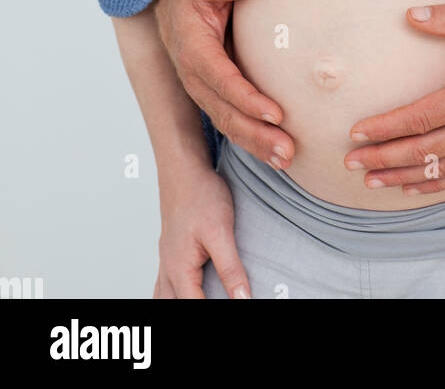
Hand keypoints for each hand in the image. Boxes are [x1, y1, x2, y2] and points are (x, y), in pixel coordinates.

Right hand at [153, 0, 292, 170]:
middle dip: (257, 134)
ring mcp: (204, 93)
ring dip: (258, 145)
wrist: (174, 12)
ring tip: (286, 158)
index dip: (248, 99)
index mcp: (195, 52)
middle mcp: (196, 79)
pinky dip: (253, 142)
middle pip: (227, 113)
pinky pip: (232, 125)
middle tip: (287, 148)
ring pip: (230, 126)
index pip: (223, 80)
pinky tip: (276, 155)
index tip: (276, 113)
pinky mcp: (214, 99)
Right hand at [154, 160, 250, 298]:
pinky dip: (171, 297)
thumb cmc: (200, 195)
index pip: (193, 308)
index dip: (214, 313)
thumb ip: (231, 268)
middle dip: (190, 311)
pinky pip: (164, 285)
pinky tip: (181, 294)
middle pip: (173, 306)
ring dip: (177, 305)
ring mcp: (167, 261)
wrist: (184, 169)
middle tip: (217, 305)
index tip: (237, 307)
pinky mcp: (171, 251)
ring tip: (199, 301)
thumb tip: (243, 299)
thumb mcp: (221, 232)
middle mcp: (168, 269)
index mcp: (179, 270)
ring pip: (164, 298)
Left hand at [345, 3, 444, 193]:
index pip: (420, 117)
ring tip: (372, 179)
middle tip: (351, 162)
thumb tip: (410, 14)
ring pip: (440, 169)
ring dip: (403, 177)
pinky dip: (436, 185)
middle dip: (383, 157)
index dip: (385, 127)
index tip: (357, 132)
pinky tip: (413, 188)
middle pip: (423, 150)